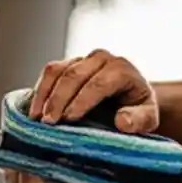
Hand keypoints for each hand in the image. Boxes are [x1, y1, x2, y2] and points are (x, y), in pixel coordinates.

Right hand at [29, 48, 158, 132]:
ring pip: (58, 71)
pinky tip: (34, 110)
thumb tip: (123, 121)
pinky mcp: (68, 64)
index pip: (99, 83)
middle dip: (59, 100)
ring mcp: (82, 59)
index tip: (69, 120)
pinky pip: (50, 72)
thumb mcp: (147, 118)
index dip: (82, 101)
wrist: (129, 99)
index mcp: (122, 69)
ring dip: (44, 95)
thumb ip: (140, 120)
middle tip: (48, 123)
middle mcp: (102, 59)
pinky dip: (39, 91)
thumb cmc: (137, 110)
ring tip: (37, 118)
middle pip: (75, 75)